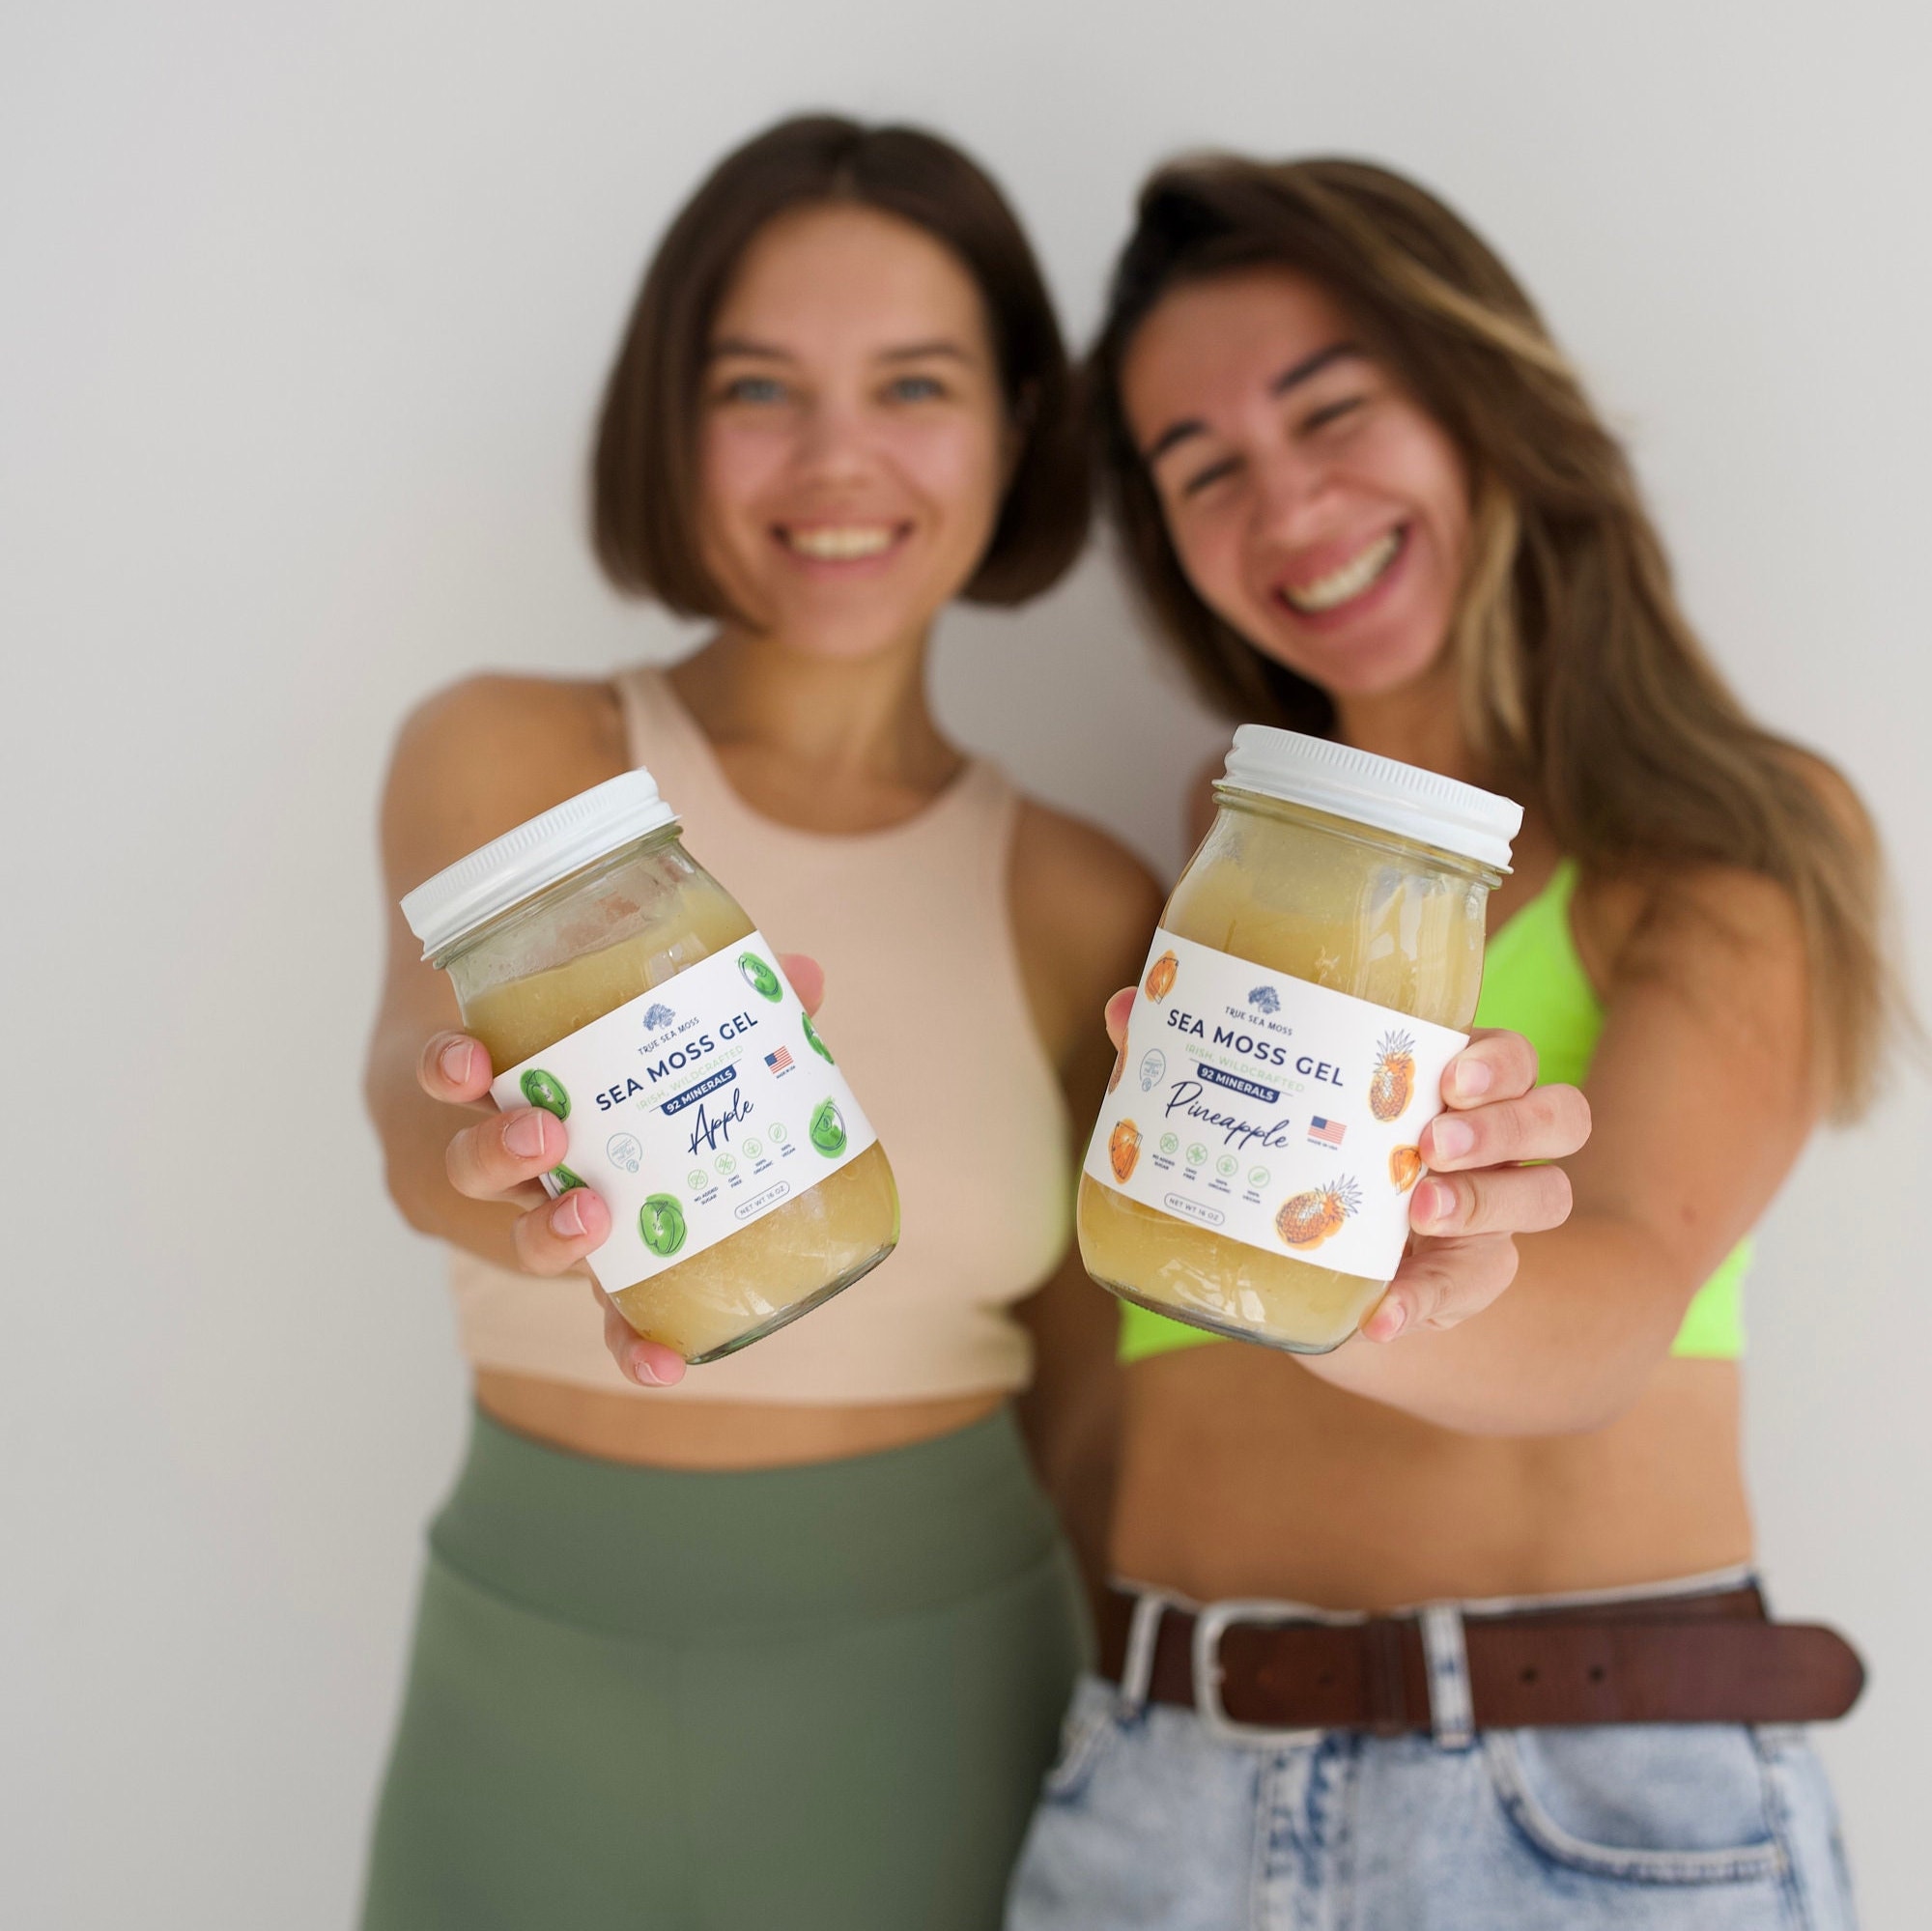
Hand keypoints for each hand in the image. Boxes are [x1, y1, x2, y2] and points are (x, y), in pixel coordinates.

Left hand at [419, 954, 828, 1391]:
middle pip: (531, 1243)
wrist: (466, 1033)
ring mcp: (475, 1149)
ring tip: (545, 1128)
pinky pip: (431, 1084)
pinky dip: (450, 1070)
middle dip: (559, 1240)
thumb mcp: (675, 1062)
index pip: (615, 1306)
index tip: (662, 1368)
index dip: (636, 1343)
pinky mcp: (432, 1087)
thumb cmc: (591, 1064)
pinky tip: (468, 1056)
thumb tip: (808, 977)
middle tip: (595, 1212)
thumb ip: (742, 1032)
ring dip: (507, 1158)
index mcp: (596, 1221)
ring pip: (475, 1175)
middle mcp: (528, 1199)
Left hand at [1100, 996, 1589, 1345]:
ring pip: (1548, 1194)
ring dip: (1487, 1200)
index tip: (1448, 1072)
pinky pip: (1471, 1293)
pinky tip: (1381, 1318)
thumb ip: (1199, 1058)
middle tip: (1431, 1143)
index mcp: (1444, 1083)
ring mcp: (1491, 1214)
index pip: (1507, 1054)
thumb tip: (1126, 1005)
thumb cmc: (1301, 1163)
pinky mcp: (1470, 1281)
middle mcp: (1486, 1142)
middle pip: (1557, 1113)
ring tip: (1418, 1212)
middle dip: (1505, 1124)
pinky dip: (1423, 1306)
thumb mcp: (1261, 1114)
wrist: (1330, 1273)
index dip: (1498, 1060)